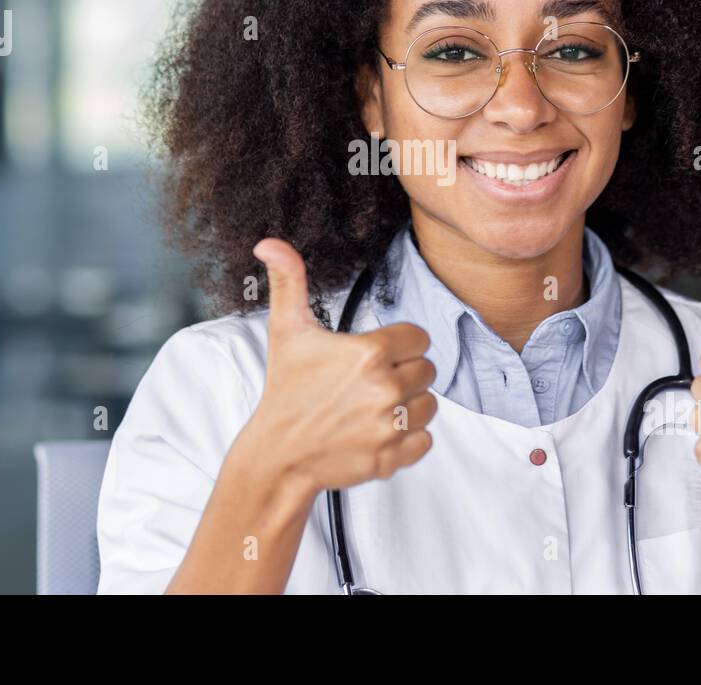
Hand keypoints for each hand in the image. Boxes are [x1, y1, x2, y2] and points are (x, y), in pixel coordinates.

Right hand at [245, 238, 437, 496]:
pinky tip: (380, 431)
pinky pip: (426, 440)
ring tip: (375, 407)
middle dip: (404, 373)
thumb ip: (288, 281)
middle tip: (371, 382)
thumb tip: (270, 243)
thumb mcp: (287, 331)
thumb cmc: (286, 391)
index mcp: (368, 352)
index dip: (400, 344)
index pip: (419, 338)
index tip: (378, 354)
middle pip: (427, 370)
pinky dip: (408, 439)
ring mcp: (390, 426)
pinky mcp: (392, 457)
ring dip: (410, 405)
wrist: (278, 454)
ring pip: (430, 404)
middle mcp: (385, 388)